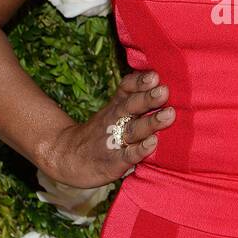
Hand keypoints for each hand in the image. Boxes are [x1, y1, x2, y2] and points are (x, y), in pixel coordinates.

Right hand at [41, 69, 174, 187]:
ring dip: (152, 122)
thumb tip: (160, 78)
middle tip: (164, 90)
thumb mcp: (111, 109)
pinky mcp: (115, 162)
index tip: (154, 76)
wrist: (68, 157)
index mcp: (117, 105)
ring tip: (169, 115)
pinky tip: (153, 143)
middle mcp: (116, 120)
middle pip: (132, 106)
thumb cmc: (99, 132)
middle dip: (148, 98)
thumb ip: (133, 95)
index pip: (127, 89)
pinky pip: (129, 154)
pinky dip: (141, 149)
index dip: (139, 82)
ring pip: (134, 129)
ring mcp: (115, 141)